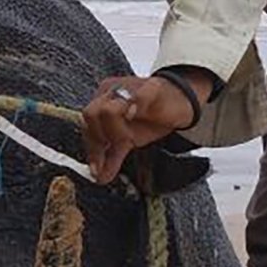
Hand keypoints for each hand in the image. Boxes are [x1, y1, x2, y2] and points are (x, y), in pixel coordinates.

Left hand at [82, 75, 198, 184]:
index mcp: (101, 103)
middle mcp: (110, 93)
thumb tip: (100, 177)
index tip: (98, 168)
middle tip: (117, 149)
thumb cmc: (152, 117)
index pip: (86, 127)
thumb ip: (112, 157)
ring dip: (116, 131)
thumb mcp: (128, 140)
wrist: (180, 100)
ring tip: (129, 138)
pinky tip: (135, 115)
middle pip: (90, 115)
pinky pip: (138, 96)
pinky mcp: (150, 88)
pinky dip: (133, 107)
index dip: (92, 149)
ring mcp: (128, 89)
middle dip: (101, 138)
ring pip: (108, 109)